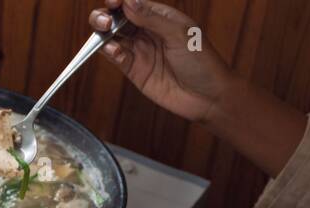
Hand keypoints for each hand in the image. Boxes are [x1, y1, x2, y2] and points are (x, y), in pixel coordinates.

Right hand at [92, 0, 235, 123]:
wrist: (206, 96)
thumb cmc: (201, 61)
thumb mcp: (180, 33)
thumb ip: (152, 18)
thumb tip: (129, 1)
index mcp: (161, 16)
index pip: (134, 3)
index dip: (119, 0)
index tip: (113, 1)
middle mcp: (147, 31)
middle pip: (118, 18)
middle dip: (105, 16)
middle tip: (105, 21)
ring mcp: (139, 51)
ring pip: (112, 37)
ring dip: (103, 33)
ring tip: (105, 33)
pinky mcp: (133, 70)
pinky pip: (116, 57)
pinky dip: (110, 52)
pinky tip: (114, 51)